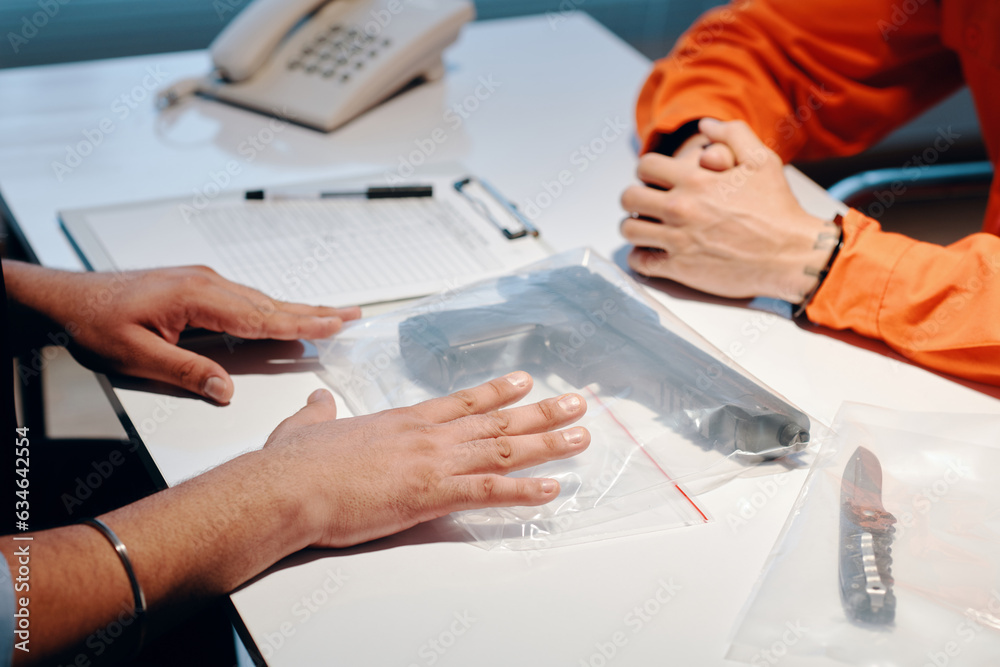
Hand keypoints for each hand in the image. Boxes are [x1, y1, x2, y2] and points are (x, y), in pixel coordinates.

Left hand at [33, 265, 360, 402]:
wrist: (68, 296)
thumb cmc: (95, 321)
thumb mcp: (135, 356)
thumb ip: (185, 371)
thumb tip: (223, 389)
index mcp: (198, 298)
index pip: (262, 316)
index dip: (303, 323)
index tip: (335, 325)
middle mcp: (207, 284)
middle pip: (272, 303)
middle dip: (315, 310)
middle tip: (352, 314)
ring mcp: (203, 283)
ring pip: (261, 300)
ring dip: (297, 309)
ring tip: (329, 315)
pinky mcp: (197, 287)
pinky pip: (245, 299)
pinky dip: (272, 308)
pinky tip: (281, 315)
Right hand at [263, 372, 589, 547]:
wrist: (288, 487)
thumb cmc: (296, 463)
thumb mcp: (307, 426)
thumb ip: (319, 412)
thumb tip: (318, 401)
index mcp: (404, 421)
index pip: (463, 401)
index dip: (498, 391)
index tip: (524, 381)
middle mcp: (427, 436)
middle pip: (496, 421)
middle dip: (541, 412)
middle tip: (575, 403)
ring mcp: (433, 463)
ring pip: (504, 449)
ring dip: (548, 444)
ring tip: (581, 437)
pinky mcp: (431, 494)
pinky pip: (489, 491)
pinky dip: (525, 491)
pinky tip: (552, 490)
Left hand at [620, 118, 837, 300]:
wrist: (790, 254)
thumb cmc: (778, 208)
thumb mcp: (762, 161)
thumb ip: (734, 134)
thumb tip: (705, 125)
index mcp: (695, 180)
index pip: (645, 166)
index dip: (648, 170)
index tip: (655, 180)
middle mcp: (681, 209)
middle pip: (629, 198)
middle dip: (635, 199)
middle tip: (646, 205)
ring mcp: (678, 240)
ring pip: (629, 231)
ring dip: (634, 228)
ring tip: (647, 228)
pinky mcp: (680, 268)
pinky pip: (640, 261)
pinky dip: (641, 257)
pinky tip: (652, 253)